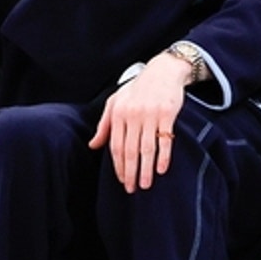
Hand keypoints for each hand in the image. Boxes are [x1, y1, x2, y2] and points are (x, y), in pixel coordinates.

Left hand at [88, 56, 189, 193]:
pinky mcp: (167, 114)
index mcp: (118, 113)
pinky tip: (161, 169)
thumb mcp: (116, 102)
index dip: (118, 166)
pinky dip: (163, 156)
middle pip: (130, 150)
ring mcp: (150, 115)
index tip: (122, 181)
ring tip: (145, 185)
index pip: (115, 146)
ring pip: (146, 148)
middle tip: (132, 189)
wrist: (163, 70)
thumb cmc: (138, 88)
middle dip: (130, 172)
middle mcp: (133, 115)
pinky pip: (165, 139)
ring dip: (145, 169)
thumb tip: (93, 146)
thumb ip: (104, 125)